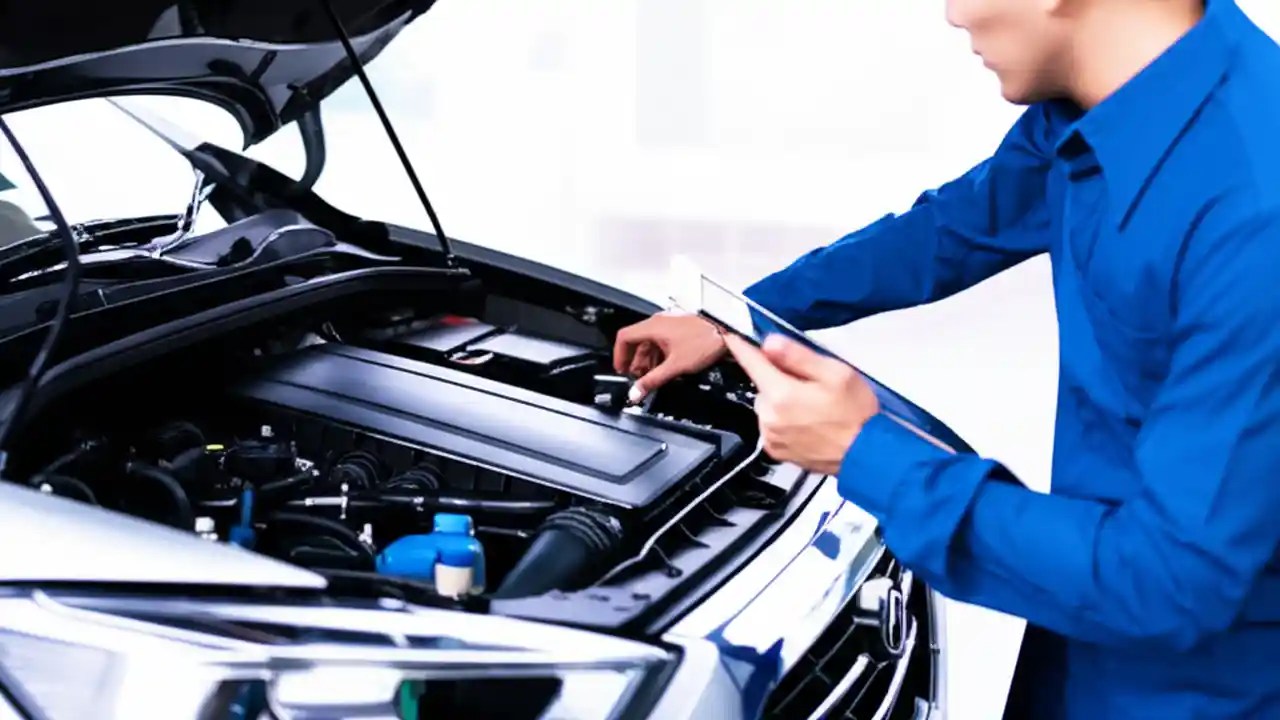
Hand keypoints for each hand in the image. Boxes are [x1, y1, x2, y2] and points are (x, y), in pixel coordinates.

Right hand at [612, 312, 728, 400]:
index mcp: (653, 327)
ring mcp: (669, 325)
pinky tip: (665, 368)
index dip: (619, 355)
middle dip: (635, 362)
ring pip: (649, 343)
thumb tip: (636, 392)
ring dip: (647, 361)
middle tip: (637, 379)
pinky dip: (658, 356)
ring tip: (652, 377)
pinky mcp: (679, 330)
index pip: (624, 338)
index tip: (621, 370)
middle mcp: (659, 323)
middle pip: (636, 342)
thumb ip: (653, 380)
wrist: (727, 331)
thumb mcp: (675, 366)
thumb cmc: (705, 340)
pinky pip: (661, 342)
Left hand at [724, 333, 879, 474]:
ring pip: (767, 405)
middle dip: (778, 378)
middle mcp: (769, 417)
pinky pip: (771, 425)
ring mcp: (771, 436)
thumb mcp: (836, 373)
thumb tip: (770, 344)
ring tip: (813, 407)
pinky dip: (783, 420)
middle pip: (762, 384)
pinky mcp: (777, 451)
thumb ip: (799, 357)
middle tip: (809, 384)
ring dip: (781, 401)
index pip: (751, 362)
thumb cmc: (856, 414)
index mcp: (781, 394)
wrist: (867, 454)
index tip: (731, 335)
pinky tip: (807, 422)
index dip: (741, 346)